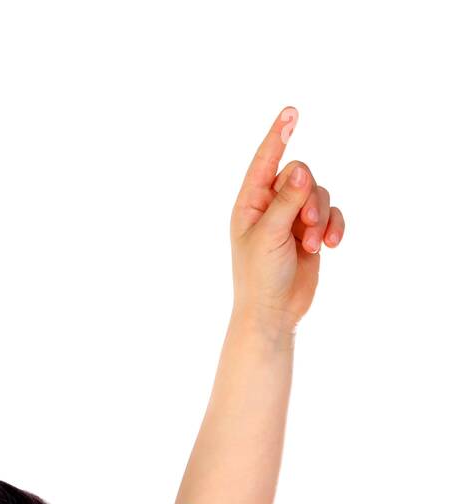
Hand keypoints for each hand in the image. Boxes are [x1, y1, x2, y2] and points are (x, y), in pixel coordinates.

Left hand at [229, 106, 344, 336]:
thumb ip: (287, 201)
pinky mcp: (311, 234)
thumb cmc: (260, 277)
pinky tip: (331, 245)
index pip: (265, 161)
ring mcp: (292, 220)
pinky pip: (331, 214)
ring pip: (318, 194)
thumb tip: (300, 168)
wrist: (273, 313)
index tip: (292, 111)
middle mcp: (270, 207)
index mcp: (250, 204)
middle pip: (300, 176)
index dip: (278, 136)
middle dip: (309, 197)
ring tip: (314, 244)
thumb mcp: (270, 235)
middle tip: (306, 225)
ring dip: (321, 217)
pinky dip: (334, 226)